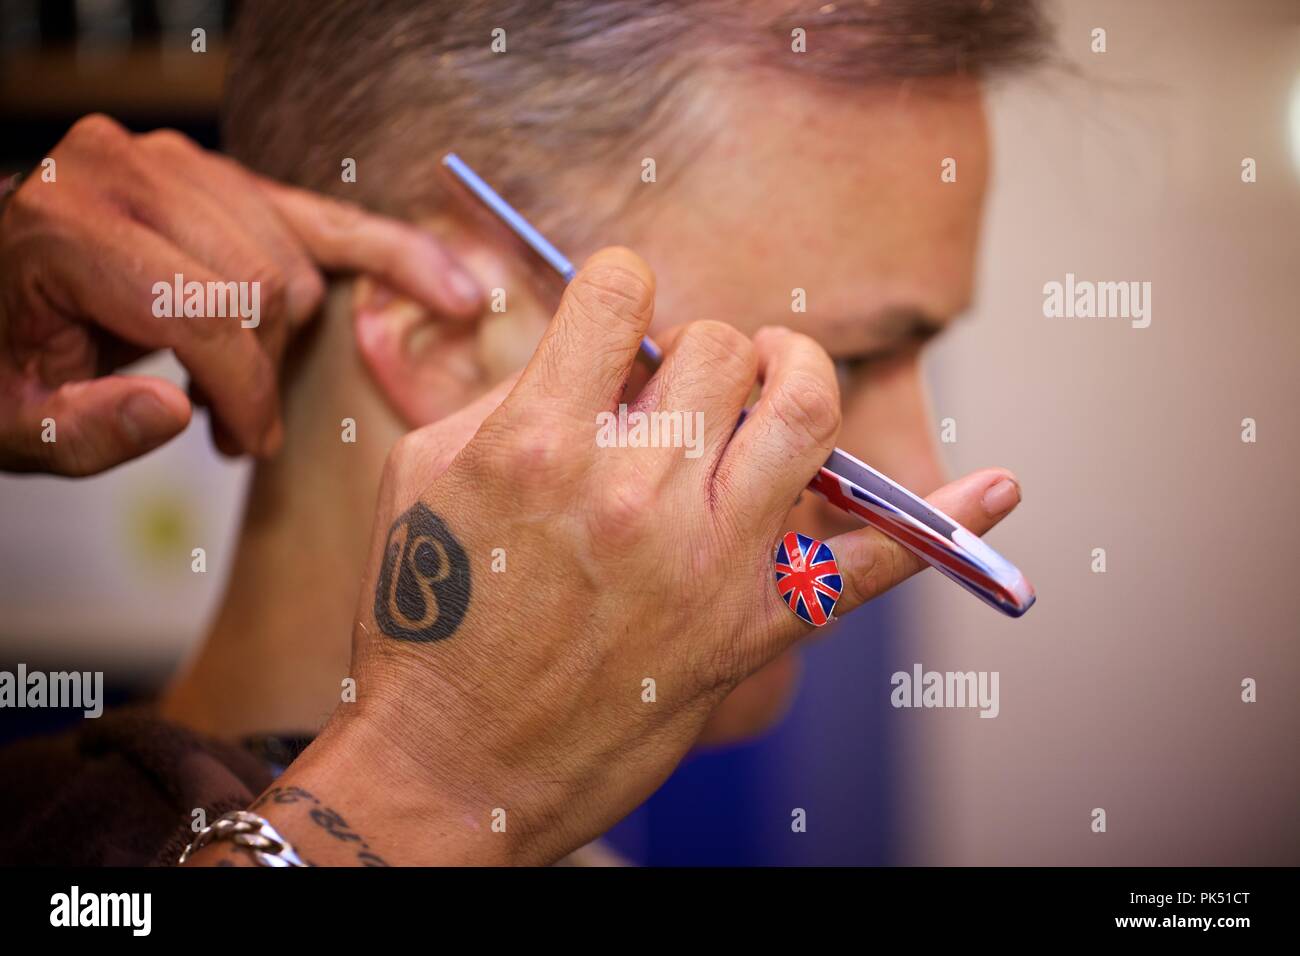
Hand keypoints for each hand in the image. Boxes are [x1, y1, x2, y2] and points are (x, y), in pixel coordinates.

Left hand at [0, 113, 480, 474]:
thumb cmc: (6, 356)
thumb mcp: (12, 421)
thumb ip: (84, 431)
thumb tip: (179, 412)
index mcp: (65, 223)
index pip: (202, 311)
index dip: (239, 394)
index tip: (238, 445)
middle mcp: (123, 167)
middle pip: (260, 285)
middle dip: (259, 368)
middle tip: (231, 422)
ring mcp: (178, 158)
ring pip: (294, 264)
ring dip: (286, 336)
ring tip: (243, 378)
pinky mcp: (223, 172)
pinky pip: (331, 215)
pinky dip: (394, 253)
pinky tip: (454, 291)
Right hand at [231, 247, 1020, 865]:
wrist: (451, 763)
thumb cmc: (426, 618)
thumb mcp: (425, 478)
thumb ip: (511, 396)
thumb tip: (598, 355)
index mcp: (541, 439)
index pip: (621, 288)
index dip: (620, 289)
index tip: (617, 319)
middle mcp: (635, 490)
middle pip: (721, 344)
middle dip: (700, 349)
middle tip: (678, 387)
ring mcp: (706, 558)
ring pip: (806, 408)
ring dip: (798, 373)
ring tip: (774, 379)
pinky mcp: (753, 623)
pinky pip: (870, 565)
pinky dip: (943, 524)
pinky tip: (1000, 487)